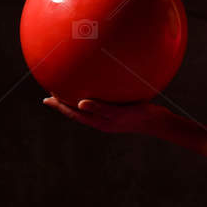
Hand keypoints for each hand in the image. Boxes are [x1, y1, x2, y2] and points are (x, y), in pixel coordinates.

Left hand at [42, 94, 162, 134]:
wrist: (160, 123)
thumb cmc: (142, 116)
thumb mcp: (120, 112)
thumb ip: (101, 108)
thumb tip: (80, 103)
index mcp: (99, 122)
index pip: (74, 114)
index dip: (59, 107)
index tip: (46, 99)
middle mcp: (102, 121)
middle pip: (78, 112)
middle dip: (64, 103)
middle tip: (52, 93)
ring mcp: (111, 117)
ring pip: (89, 108)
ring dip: (77, 100)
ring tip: (70, 89)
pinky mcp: (120, 112)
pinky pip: (102, 102)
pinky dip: (95, 95)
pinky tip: (100, 84)